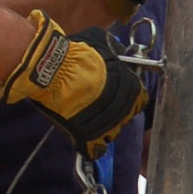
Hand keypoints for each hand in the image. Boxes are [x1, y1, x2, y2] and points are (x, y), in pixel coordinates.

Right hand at [1, 11, 147, 159]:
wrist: (53, 69)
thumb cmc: (75, 55)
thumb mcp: (100, 44)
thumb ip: (111, 50)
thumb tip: (113, 48)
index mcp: (131, 89)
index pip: (139, 100)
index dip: (128, 98)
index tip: (117, 96)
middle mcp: (124, 110)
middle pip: (125, 117)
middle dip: (114, 113)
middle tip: (97, 104)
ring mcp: (108, 125)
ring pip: (111, 133)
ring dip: (102, 127)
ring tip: (86, 117)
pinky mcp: (89, 137)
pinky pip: (96, 149)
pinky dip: (90, 146)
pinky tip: (83, 138)